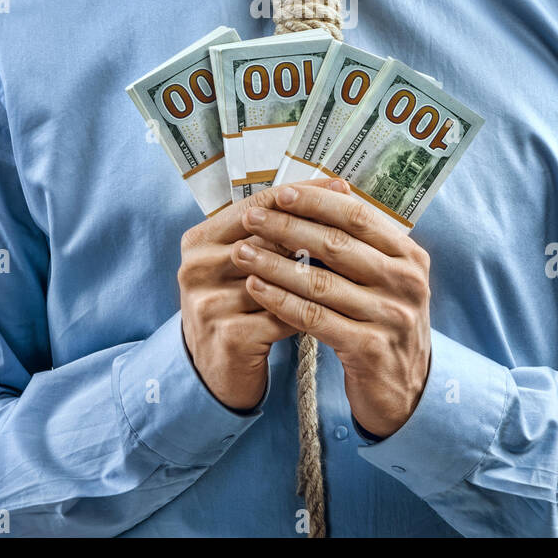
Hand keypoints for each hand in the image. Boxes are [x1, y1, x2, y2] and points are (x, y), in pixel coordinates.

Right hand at [177, 177, 338, 411]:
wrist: (214, 372)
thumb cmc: (239, 307)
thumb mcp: (242, 264)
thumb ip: (271, 232)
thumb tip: (331, 193)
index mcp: (199, 240)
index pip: (256, 205)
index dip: (301, 194)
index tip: (341, 186)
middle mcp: (196, 268)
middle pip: (268, 237)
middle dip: (318, 229)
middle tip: (362, 223)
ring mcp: (209, 304)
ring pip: (278, 277)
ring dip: (319, 271)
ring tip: (358, 263)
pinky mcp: (229, 337)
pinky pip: (283, 316)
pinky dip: (312, 310)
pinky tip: (339, 307)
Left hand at [231, 179, 431, 437]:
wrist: (405, 390)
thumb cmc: (383, 323)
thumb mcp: (385, 279)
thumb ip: (359, 244)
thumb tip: (314, 195)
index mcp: (410, 256)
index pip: (359, 216)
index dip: (317, 202)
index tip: (280, 193)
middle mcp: (406, 283)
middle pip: (337, 245)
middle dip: (288, 227)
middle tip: (251, 217)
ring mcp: (391, 316)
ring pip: (321, 282)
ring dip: (275, 264)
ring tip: (242, 251)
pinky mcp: (371, 349)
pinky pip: (315, 319)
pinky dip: (281, 301)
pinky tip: (255, 288)